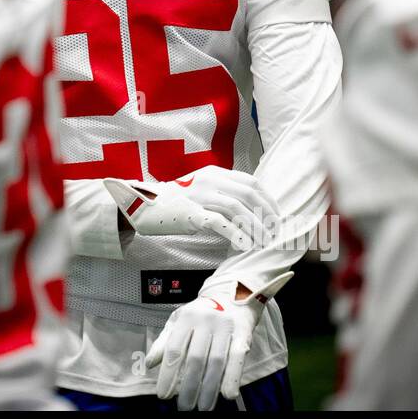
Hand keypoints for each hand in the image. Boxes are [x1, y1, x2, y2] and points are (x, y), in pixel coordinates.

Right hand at [102, 166, 279, 249]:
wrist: (141, 205)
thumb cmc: (174, 202)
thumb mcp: (200, 190)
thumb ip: (222, 194)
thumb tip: (249, 211)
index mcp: (215, 173)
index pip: (251, 182)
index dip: (267, 200)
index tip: (276, 217)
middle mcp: (210, 180)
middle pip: (248, 195)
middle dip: (265, 215)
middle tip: (274, 233)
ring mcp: (200, 195)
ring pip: (237, 209)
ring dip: (254, 227)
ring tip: (262, 242)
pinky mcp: (191, 213)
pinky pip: (219, 223)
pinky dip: (235, 234)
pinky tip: (244, 245)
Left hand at [145, 271, 292, 410]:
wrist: (235, 291)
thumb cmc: (202, 312)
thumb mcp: (179, 320)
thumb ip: (164, 341)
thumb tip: (150, 364)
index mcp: (186, 318)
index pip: (174, 350)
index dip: (168, 375)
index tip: (163, 396)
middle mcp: (205, 321)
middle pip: (195, 359)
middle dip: (188, 387)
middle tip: (183, 408)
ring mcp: (225, 326)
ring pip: (216, 361)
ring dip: (209, 388)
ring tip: (203, 408)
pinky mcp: (243, 332)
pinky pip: (238, 357)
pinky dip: (233, 377)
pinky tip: (228, 395)